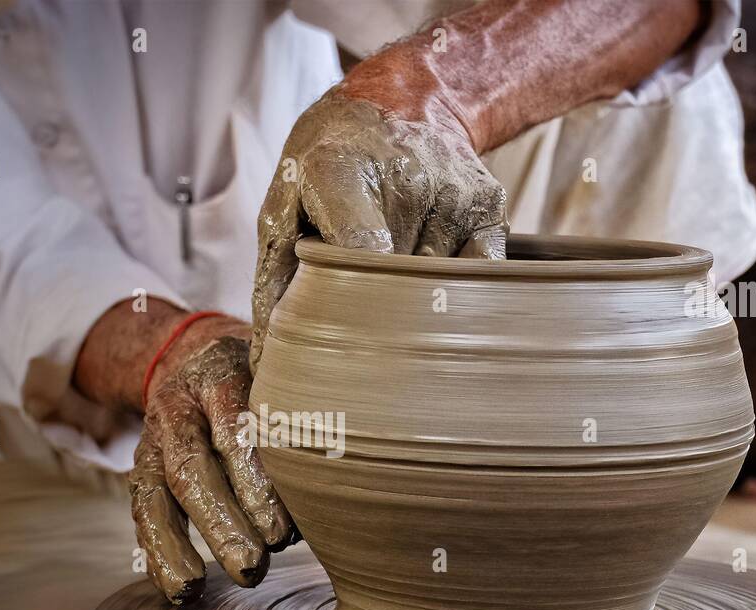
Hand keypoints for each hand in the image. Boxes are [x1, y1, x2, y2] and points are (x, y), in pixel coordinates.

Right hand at [130, 331, 295, 603]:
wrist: (193, 358)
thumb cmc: (260, 379)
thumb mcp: (281, 373)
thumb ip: (302, 407)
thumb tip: (353, 466)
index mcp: (220, 377)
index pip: (235, 429)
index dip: (255, 480)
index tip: (281, 529)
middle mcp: (179, 408)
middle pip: (191, 467)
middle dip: (220, 522)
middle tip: (252, 565)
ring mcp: (154, 440)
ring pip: (156, 492)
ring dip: (174, 544)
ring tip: (193, 586)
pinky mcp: (141, 469)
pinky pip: (143, 512)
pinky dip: (157, 553)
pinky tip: (178, 589)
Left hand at [250, 89, 508, 369]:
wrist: (405, 100)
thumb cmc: (328, 166)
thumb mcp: (285, 206)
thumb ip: (274, 282)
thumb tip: (263, 363)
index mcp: (340, 172)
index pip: (357, 256)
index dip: (352, 303)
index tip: (344, 333)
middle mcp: (406, 177)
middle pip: (397, 283)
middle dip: (377, 308)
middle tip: (360, 310)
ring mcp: (455, 194)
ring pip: (435, 288)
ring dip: (412, 294)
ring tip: (392, 258)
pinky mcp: (491, 209)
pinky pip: (473, 278)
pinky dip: (448, 285)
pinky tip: (427, 257)